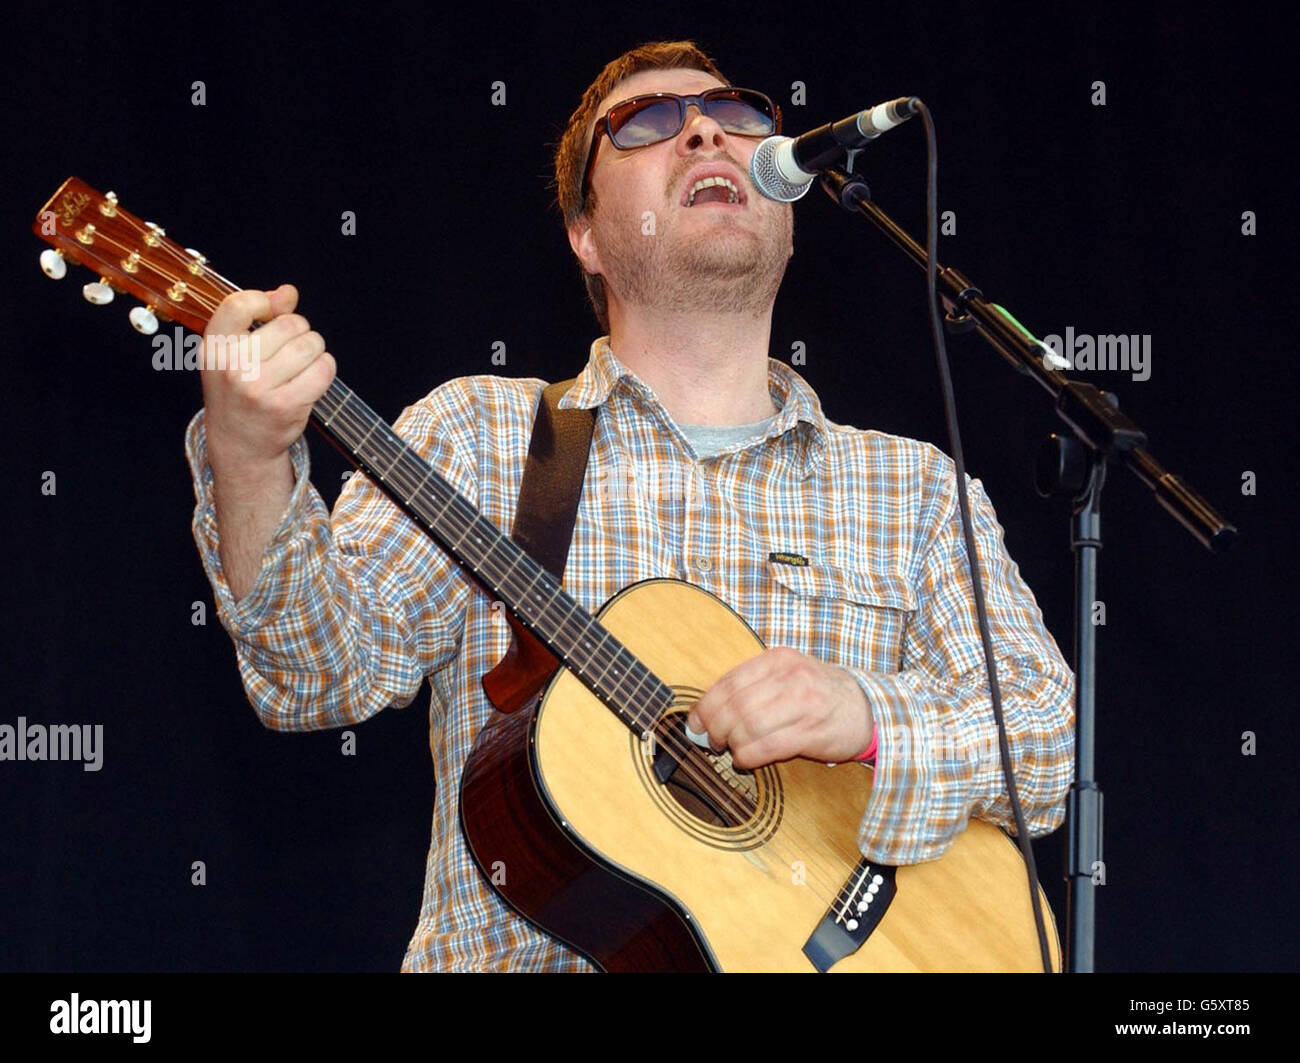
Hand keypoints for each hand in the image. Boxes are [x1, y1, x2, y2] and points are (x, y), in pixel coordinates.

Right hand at [200, 284, 335, 484]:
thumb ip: (258, 317)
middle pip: (289, 323)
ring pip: (310, 344)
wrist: (240, 444)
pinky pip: (324, 369)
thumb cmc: (239, 391)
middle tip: (291, 350)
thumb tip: (288, 292)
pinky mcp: (286, 405)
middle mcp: (232, 368)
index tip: (273, 313)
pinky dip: (325, 368)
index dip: (265, 302)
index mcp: (213, 349)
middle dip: (299, 331)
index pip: (239, 305)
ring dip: (315, 350)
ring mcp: (259, 388)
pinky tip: (312, 377)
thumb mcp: (233, 353)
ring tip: (302, 364)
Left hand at [686, 647, 874, 768]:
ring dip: (731, 742)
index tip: (695, 722)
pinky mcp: (811, 732)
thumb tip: (707, 709)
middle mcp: (790, 677)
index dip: (706, 704)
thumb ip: (753, 685)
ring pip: (749, 725)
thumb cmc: (820, 694)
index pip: (730, 681)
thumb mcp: (788, 674)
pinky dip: (749, 756)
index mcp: (779, 659)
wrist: (867, 708)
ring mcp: (803, 704)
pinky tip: (745, 760)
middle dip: (715, 726)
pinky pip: (769, 746)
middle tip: (709, 740)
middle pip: (736, 704)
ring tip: (729, 749)